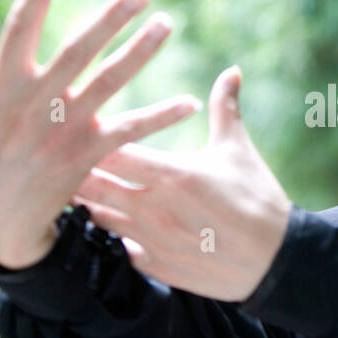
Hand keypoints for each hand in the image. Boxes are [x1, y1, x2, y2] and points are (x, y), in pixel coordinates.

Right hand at [0, 0, 200, 269]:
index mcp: (4, 84)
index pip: (19, 30)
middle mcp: (36, 103)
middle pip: (76, 52)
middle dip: (108, 19)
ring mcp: (63, 129)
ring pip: (108, 83)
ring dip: (139, 53)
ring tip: (166, 23)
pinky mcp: (87, 155)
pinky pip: (129, 132)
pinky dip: (159, 118)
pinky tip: (190, 103)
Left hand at [72, 65, 292, 302]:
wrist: (277, 260)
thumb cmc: (259, 199)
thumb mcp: (239, 150)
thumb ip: (225, 108)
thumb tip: (232, 71)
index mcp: (172, 174)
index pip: (111, 151)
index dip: (92, 139)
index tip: (82, 128)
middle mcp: (154, 209)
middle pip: (92, 186)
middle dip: (76, 171)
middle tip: (61, 157)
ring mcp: (152, 241)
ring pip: (99, 218)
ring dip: (89, 204)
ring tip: (76, 188)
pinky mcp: (156, 267)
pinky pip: (118, 249)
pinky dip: (113, 235)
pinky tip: (112, 224)